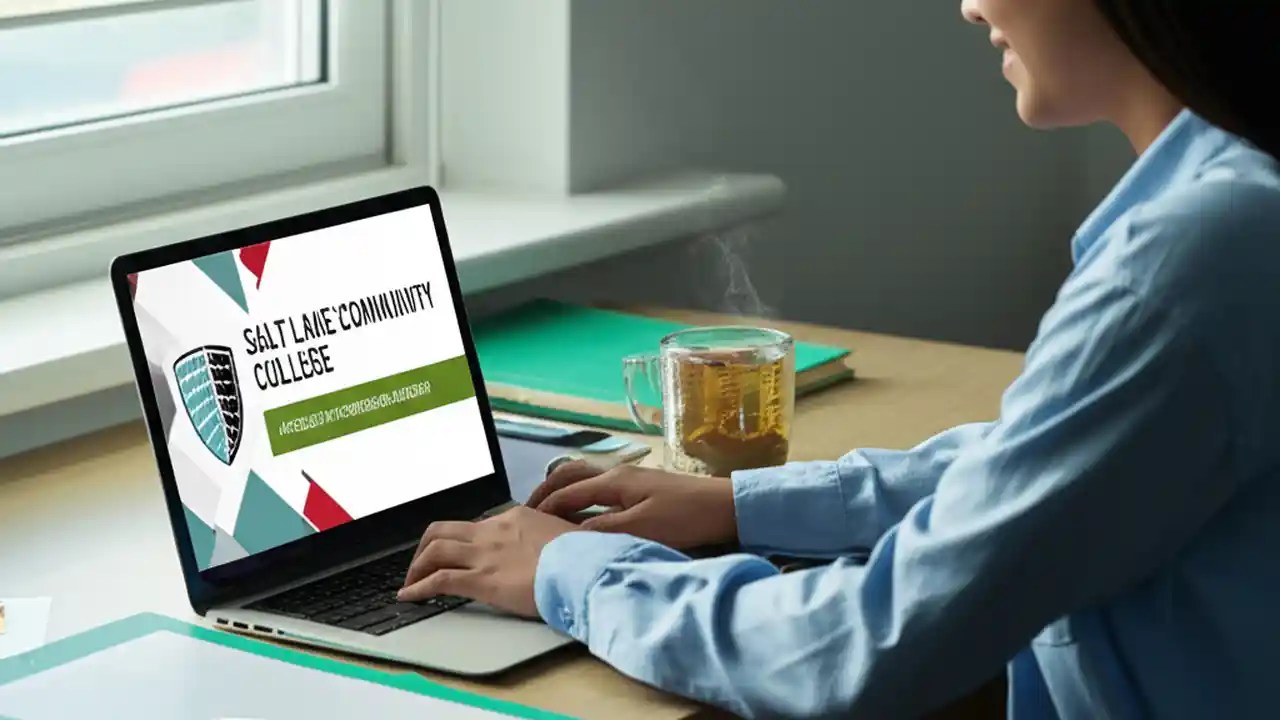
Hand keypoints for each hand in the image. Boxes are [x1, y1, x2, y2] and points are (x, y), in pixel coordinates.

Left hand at [399, 506, 577, 616]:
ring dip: (416, 566)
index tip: (457, 553)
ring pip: (435, 550)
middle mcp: (494, 530)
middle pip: (444, 530)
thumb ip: (551, 540)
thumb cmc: (584, 556)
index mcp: (516, 518)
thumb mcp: (567, 537)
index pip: (477, 525)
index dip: (461, 541)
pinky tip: (410, 596)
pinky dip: (419, 588)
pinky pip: (439, 580)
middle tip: (420, 564)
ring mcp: (486, 554)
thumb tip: (555, 549)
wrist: (584, 568)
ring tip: (409, 582)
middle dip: (425, 547)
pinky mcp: (482, 580)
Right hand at [527, 461, 737, 549]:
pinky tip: (583, 512)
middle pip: (570, 475)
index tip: (523, 524)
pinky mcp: (642, 487)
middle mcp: (617, 473)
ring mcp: (630, 478)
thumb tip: (565, 534)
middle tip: (527, 512)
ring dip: (563, 491)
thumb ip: (601, 530)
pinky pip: (599, 486)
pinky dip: (581, 495)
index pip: (566, 493)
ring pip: (585, 478)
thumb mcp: (641, 529)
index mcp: (613, 481)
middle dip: (546, 492)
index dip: (543, 508)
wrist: (725, 507)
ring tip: (548, 510)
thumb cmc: (685, 518)